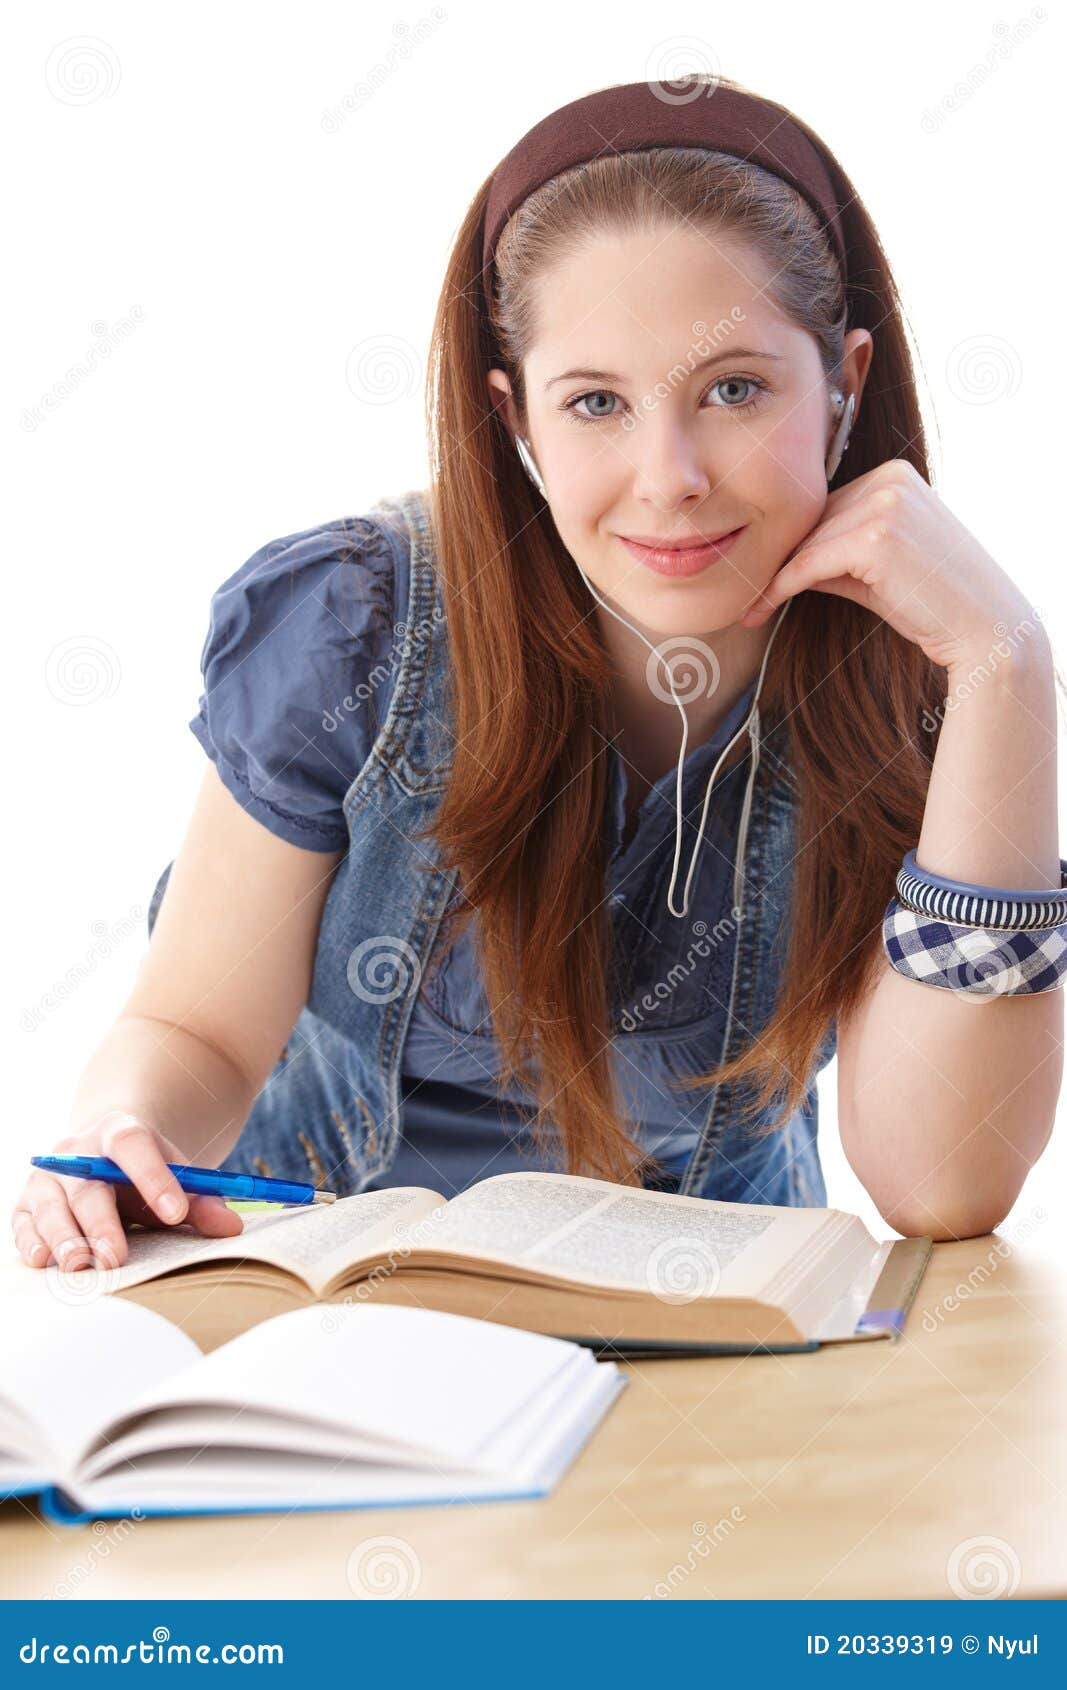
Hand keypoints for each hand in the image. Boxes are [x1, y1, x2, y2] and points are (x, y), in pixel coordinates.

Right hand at [10, 1109, 242, 1271]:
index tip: (176, 1212)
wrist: (100, 1153)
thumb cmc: (143, 1173)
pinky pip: (23, 1222)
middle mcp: (76, 1151)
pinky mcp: (27, 1202)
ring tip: (80, 1264)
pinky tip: (42, 1259)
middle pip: (88, 1186)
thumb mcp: (174, 1177)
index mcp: (119, 1132)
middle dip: (101, 1223)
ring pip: (50, 1206)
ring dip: (64, 1237)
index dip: (154, 1177)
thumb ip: (201, 1200)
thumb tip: (231, 1227)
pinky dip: (30, 1241)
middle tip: (115, 1256)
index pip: (134, 1145)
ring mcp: (48, 1177)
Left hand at [738, 460, 1040, 673]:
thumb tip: (783, 560)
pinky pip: (809, 563)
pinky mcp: (876, 538)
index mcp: (895, 475)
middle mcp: (890, 480)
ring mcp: (885, 505)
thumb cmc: (934, 603)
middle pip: (812, 522)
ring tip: (748, 607)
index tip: (761, 573)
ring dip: (774, 577)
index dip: (794, 544)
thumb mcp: (879, 566)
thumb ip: (836, 551)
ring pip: (807, 543)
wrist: (984, 630)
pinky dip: (780, 587)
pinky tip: (760, 608)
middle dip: (779, 559)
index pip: (826, 508)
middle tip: (745, 591)